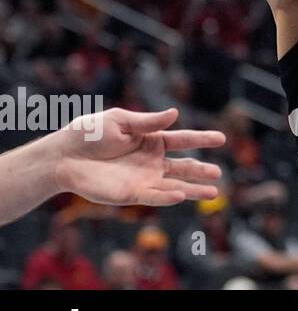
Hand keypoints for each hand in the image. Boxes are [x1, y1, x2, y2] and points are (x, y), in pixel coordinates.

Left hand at [52, 108, 226, 207]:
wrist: (64, 156)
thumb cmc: (90, 134)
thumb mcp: (120, 121)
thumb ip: (148, 122)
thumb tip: (176, 114)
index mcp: (152, 140)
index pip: (183, 140)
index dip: (202, 139)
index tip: (221, 138)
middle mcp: (152, 161)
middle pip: (184, 166)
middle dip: (202, 170)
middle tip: (218, 172)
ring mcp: (143, 179)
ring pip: (175, 186)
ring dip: (193, 189)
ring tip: (213, 192)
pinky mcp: (130, 194)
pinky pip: (154, 197)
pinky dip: (168, 197)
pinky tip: (182, 194)